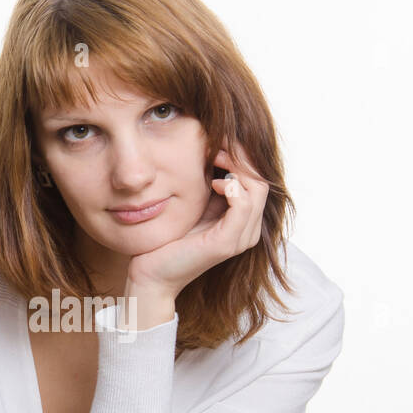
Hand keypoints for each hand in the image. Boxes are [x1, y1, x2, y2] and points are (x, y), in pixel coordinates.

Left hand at [125, 144, 267, 301]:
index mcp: (243, 222)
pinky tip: (214, 182)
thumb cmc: (169, 238)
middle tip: (218, 144)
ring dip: (237, 167)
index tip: (221, 140)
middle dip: (242, 157)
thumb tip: (215, 150)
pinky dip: (231, 187)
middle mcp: (248, 230)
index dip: (244, 156)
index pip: (259, 180)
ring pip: (257, 190)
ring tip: (215, 158)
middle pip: (262, 181)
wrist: (151, 272)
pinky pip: (242, 205)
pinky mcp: (226, 243)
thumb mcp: (195, 205)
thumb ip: (210, 185)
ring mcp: (240, 238)